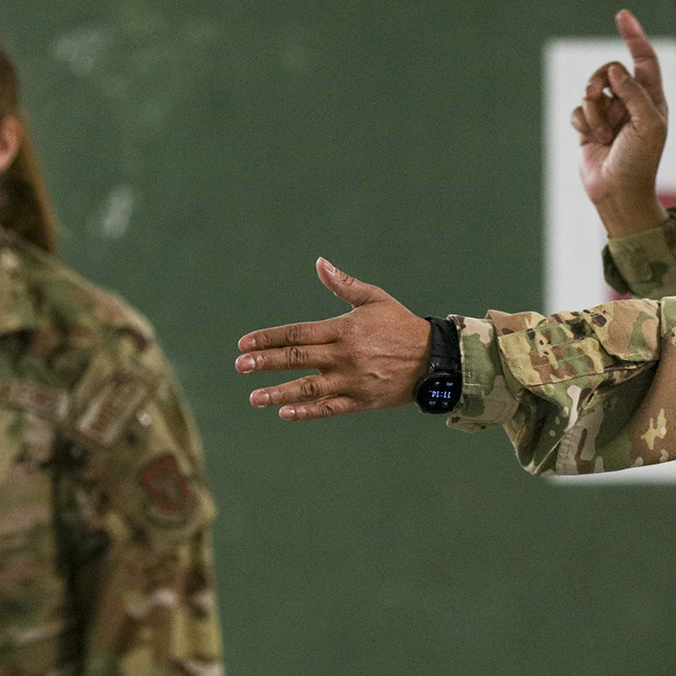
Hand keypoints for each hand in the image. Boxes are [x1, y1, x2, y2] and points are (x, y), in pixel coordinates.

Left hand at [236, 259, 430, 420]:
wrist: (435, 359)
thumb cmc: (401, 326)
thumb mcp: (375, 299)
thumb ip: (344, 285)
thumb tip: (320, 263)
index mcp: (344, 329)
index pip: (297, 333)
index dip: (268, 338)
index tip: (245, 344)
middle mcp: (344, 355)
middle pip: (297, 358)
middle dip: (266, 362)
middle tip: (240, 366)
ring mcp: (352, 380)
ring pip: (309, 388)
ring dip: (279, 393)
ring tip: (255, 397)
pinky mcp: (362, 400)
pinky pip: (330, 408)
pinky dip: (307, 411)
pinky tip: (284, 413)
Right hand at [572, 9, 668, 237]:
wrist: (619, 193)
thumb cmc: (641, 161)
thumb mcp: (648, 125)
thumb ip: (635, 94)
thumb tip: (616, 71)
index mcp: (651, 98)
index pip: (643, 59)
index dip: (634, 36)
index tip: (622, 15)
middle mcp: (630, 102)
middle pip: (609, 71)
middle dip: (599, 81)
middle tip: (594, 93)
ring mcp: (609, 114)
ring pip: (590, 92)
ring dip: (593, 112)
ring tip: (603, 134)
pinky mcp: (588, 126)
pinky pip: (577, 110)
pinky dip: (582, 123)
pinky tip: (592, 140)